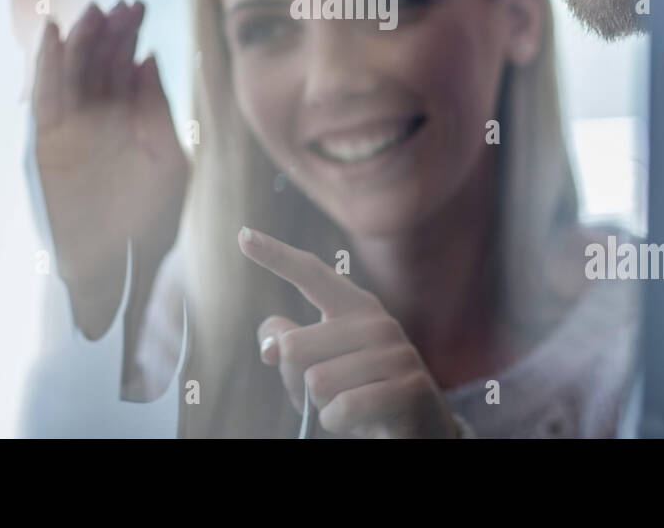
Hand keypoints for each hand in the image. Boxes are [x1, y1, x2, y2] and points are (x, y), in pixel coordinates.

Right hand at [33, 0, 187, 337]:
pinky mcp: (44, 145)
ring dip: (79, 42)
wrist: (118, 271)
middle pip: (97, 65)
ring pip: (70, 75)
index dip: (129, 37)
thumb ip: (158, 110)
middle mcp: (95, 124)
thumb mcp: (169, 160)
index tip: (138, 6)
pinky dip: (46, 65)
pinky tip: (53, 33)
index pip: (124, 69)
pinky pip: (43, 98)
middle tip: (122, 2)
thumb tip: (149, 59)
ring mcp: (69, 133)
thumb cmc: (150, 224)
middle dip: (108, 33)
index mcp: (127, 124)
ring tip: (94, 11)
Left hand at [238, 226, 459, 438]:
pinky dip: (339, 424)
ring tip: (350, 406)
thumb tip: (272, 347)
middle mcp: (377, 321)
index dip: (276, 256)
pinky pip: (343, 408)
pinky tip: (362, 423)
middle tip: (331, 395)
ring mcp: (397, 353)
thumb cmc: (360, 393)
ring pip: (317, 383)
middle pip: (294, 347)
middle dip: (297, 383)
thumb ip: (291, 348)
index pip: (311, 275)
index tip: (243, 236)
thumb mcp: (320, 368)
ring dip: (322, 408)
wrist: (420, 428)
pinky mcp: (409, 388)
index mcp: (354, 307)